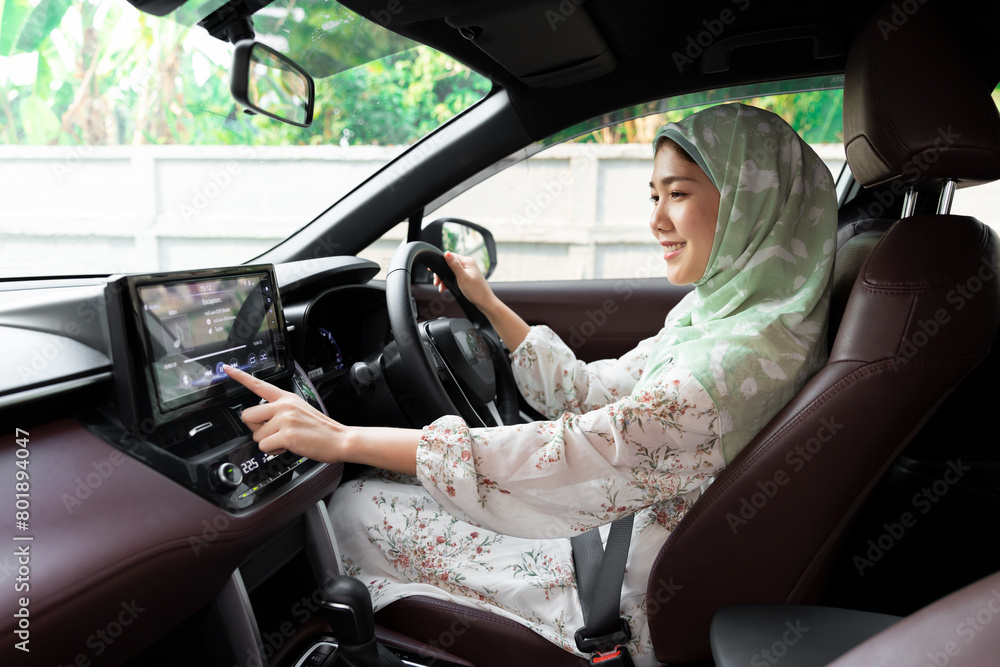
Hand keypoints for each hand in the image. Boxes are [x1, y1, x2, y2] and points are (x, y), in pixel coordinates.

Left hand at [223, 365, 350, 462]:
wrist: (339, 439)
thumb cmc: (320, 429)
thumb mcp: (299, 410)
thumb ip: (279, 411)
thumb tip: (262, 421)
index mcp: (286, 397)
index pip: (258, 384)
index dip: (240, 376)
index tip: (226, 368)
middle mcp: (284, 405)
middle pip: (248, 416)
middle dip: (257, 429)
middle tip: (273, 432)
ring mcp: (285, 419)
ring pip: (256, 435)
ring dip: (268, 442)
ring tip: (286, 440)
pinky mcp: (287, 434)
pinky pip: (265, 446)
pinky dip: (274, 451)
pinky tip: (288, 446)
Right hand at [434, 251, 496, 311]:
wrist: (485, 302)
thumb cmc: (476, 291)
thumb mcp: (463, 277)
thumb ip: (454, 265)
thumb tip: (446, 253)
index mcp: (467, 261)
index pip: (450, 256)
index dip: (440, 263)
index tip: (433, 271)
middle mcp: (468, 264)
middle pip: (449, 264)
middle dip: (441, 273)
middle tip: (437, 283)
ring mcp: (468, 271)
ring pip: (451, 271)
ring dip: (444, 279)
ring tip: (441, 288)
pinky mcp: (467, 277)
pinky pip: (454, 276)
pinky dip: (449, 282)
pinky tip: (446, 288)